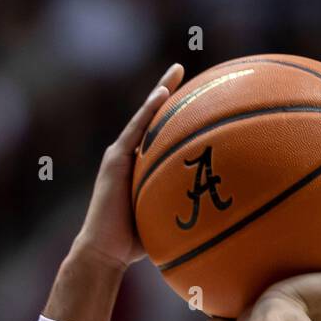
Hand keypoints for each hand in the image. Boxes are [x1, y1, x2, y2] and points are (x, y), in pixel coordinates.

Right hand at [72, 63, 184, 270]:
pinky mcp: (114, 161)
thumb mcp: (162, 219)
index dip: (173, 114)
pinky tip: (163, 93)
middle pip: (150, 119)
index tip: (192, 96)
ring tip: (177, 70)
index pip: (157, 134)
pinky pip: (135, 130)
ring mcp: (119, 157)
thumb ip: (181, 209)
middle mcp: (127, 157)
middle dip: (166, 92)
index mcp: (137, 168)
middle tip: (183, 69)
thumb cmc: (132, 245)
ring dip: (159, 93)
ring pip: (143, 119)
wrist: (104, 252)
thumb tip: (216, 214)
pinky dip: (148, 111)